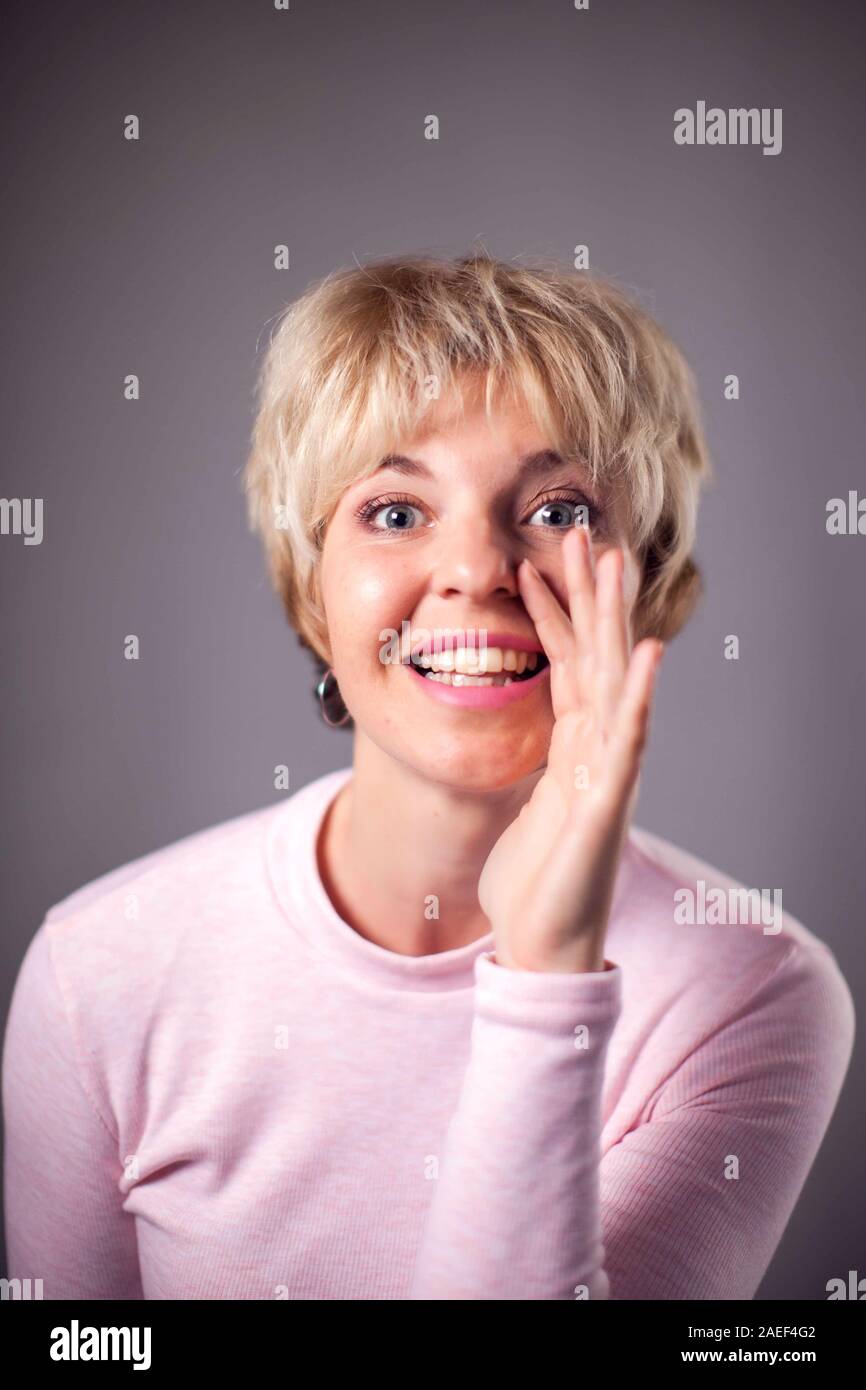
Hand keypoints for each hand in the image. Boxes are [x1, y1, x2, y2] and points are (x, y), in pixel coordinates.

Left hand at [477, 525, 663, 972]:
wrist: (544, 944)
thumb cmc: (535, 877)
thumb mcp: (525, 799)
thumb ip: (533, 757)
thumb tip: (519, 726)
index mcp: (572, 744)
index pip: (564, 663)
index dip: (555, 612)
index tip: (540, 558)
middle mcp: (595, 749)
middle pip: (593, 656)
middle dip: (588, 594)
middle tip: (582, 532)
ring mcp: (607, 772)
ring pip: (611, 682)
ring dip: (614, 620)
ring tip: (616, 565)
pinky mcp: (607, 804)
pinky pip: (626, 742)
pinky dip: (636, 696)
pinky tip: (646, 653)